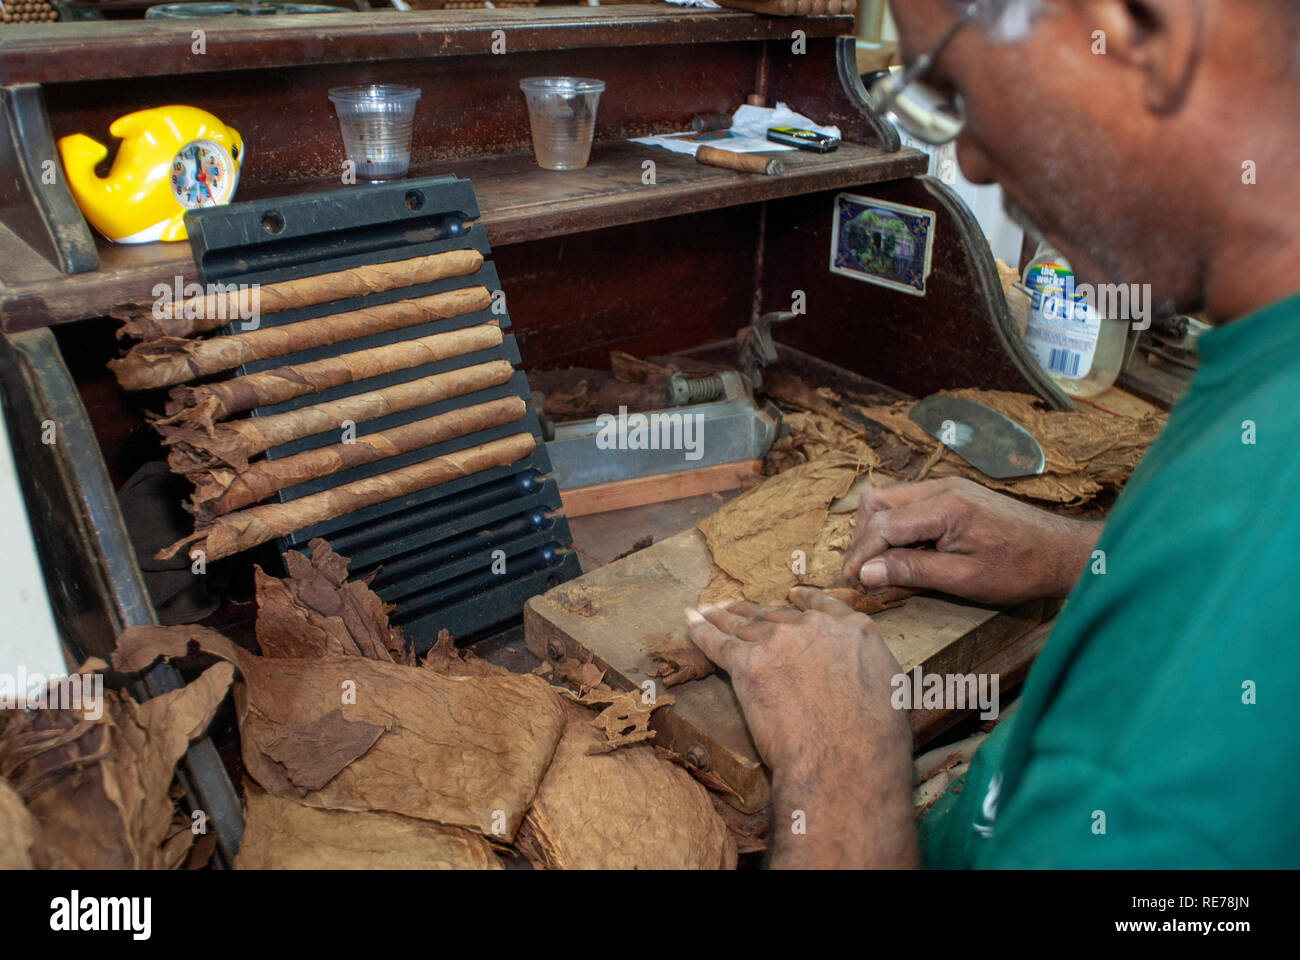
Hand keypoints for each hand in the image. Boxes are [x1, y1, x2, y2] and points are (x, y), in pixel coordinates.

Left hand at [686, 587, 915, 867]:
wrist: (844, 759)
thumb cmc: (875, 739)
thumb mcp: (889, 689)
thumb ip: (866, 669)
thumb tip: (858, 681)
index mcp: (853, 630)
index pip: (822, 607)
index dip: (803, 602)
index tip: (791, 596)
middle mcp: (814, 628)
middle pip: (777, 617)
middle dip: (755, 613)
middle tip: (736, 608)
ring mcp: (779, 643)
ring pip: (745, 625)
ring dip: (723, 616)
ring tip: (708, 609)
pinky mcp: (748, 664)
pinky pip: (718, 642)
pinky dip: (700, 630)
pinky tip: (690, 620)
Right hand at [841, 477, 1101, 604]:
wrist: (1061, 552)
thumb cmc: (1018, 569)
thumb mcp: (962, 579)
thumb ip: (911, 571)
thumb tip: (867, 572)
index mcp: (945, 506)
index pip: (883, 524)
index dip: (861, 554)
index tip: (852, 581)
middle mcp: (942, 487)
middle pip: (879, 502)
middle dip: (863, 537)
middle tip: (862, 571)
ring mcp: (949, 486)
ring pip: (891, 498)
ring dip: (878, 529)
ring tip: (880, 564)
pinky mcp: (955, 493)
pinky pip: (911, 502)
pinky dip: (898, 525)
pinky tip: (905, 551)